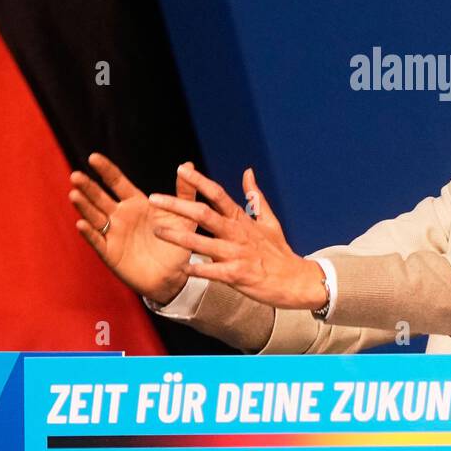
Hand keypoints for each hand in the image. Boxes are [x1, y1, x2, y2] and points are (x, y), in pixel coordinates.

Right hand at [68, 152, 202, 304]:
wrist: (175, 275)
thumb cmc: (178, 242)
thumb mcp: (184, 216)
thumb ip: (184, 192)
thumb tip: (188, 164)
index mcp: (136, 203)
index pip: (117, 182)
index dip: (106, 170)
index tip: (93, 157)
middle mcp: (121, 216)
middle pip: (100, 198)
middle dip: (88, 187)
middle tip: (76, 175)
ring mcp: (113, 234)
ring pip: (94, 216)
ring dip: (84, 206)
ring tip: (74, 194)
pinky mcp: (110, 253)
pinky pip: (98, 241)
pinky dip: (89, 233)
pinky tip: (80, 223)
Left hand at [147, 166, 327, 311]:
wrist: (296, 281)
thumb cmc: (279, 252)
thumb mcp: (270, 220)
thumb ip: (256, 197)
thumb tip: (248, 172)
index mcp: (242, 219)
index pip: (218, 194)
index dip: (199, 181)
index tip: (181, 170)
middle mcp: (237, 233)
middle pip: (203, 214)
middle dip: (177, 206)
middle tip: (154, 199)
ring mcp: (237, 254)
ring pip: (203, 242)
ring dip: (178, 237)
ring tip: (157, 231)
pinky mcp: (238, 275)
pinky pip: (212, 271)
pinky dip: (197, 269)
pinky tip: (182, 268)